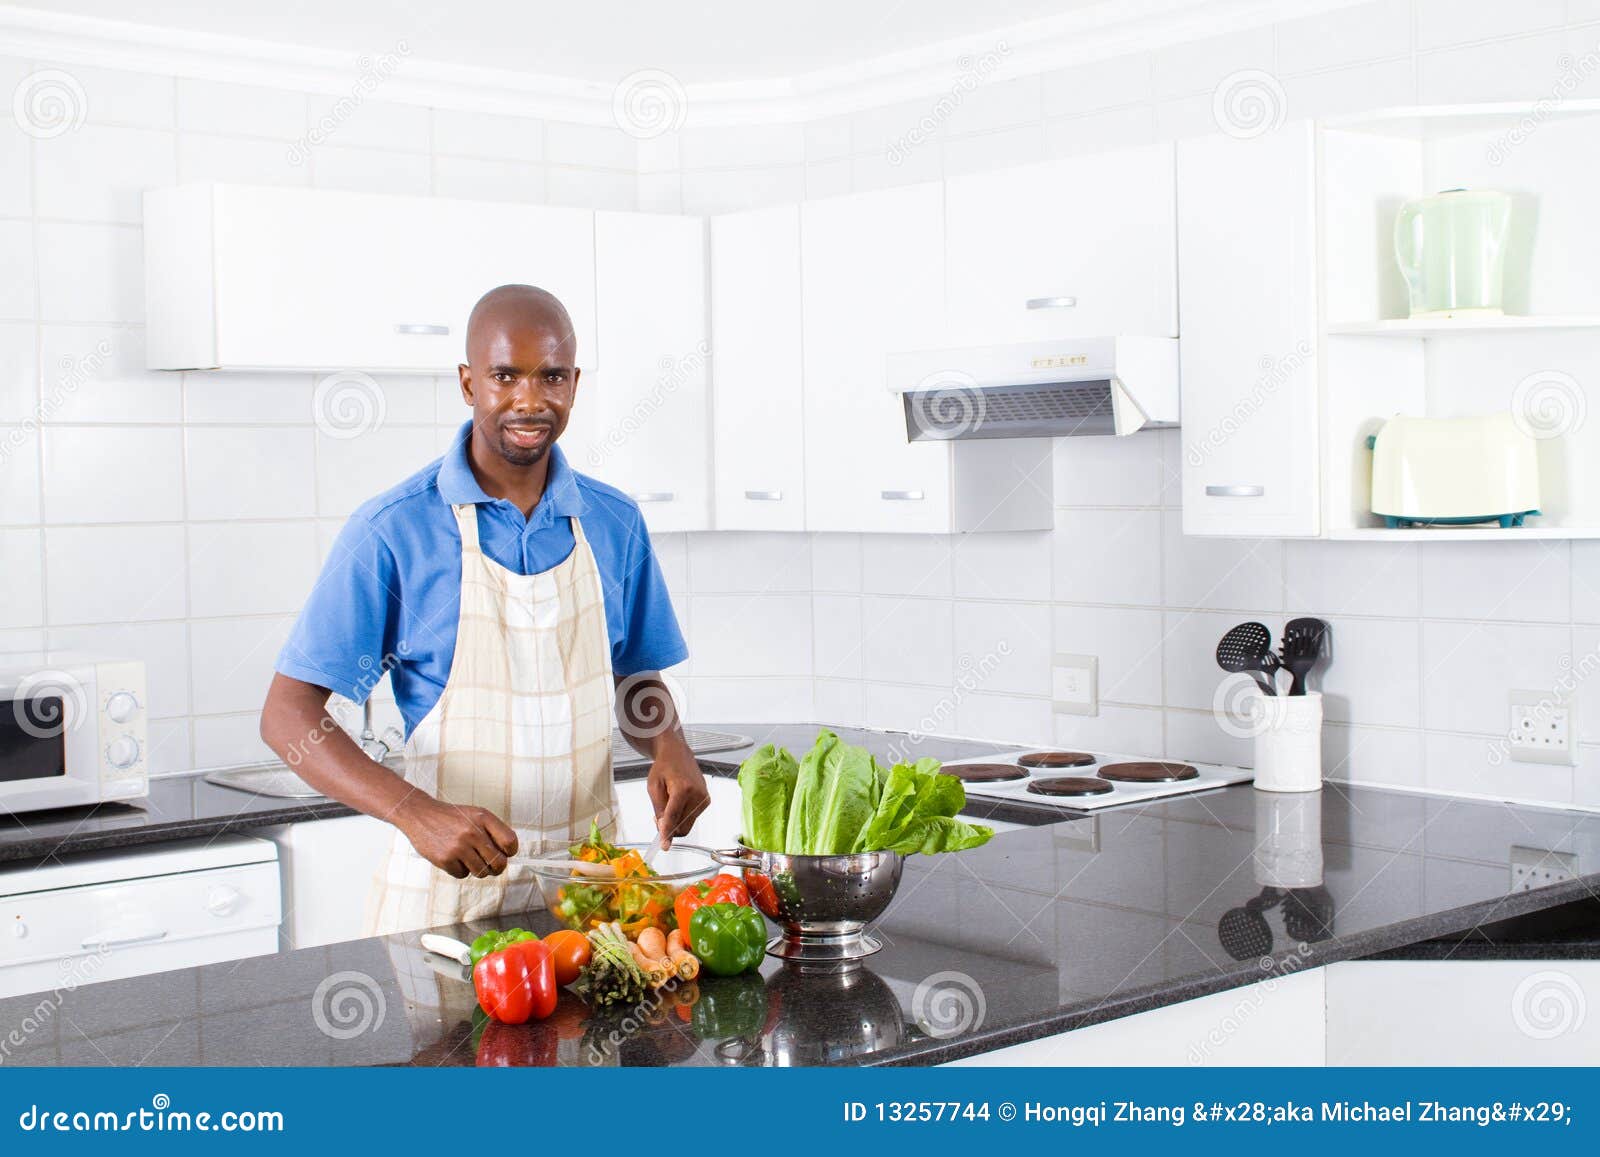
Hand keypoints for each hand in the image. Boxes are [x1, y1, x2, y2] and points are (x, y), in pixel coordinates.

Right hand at [394, 794, 518, 878]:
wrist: (421, 814)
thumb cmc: (452, 817)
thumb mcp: (475, 815)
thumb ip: (492, 831)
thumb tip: (507, 855)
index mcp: (484, 818)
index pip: (510, 842)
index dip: (510, 852)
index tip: (505, 853)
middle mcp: (473, 832)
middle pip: (499, 863)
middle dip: (497, 868)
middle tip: (490, 865)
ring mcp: (458, 846)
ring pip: (481, 872)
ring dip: (477, 869)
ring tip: (469, 858)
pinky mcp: (445, 859)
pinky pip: (462, 875)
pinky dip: (460, 870)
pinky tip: (453, 858)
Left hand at [646, 748, 709, 847]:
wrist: (678, 755)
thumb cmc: (664, 768)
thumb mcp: (653, 787)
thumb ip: (659, 809)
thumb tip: (663, 828)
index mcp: (683, 788)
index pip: (674, 816)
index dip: (667, 832)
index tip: (664, 846)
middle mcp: (697, 794)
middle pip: (683, 826)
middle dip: (669, 828)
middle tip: (657, 817)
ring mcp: (704, 798)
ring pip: (688, 824)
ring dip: (676, 822)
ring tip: (668, 804)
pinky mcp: (706, 801)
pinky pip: (692, 818)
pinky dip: (683, 816)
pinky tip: (677, 802)